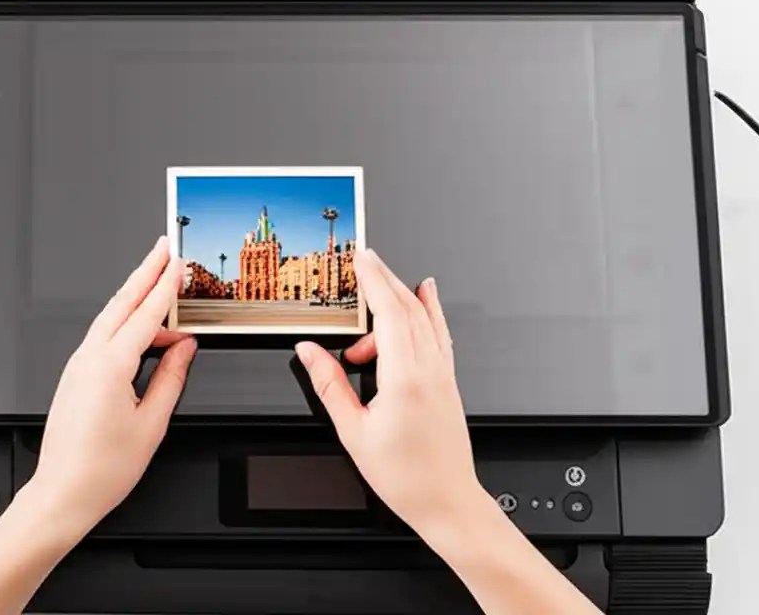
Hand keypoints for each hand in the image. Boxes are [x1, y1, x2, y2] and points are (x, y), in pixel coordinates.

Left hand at [28, 236, 196, 530]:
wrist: (62, 492)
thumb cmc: (102, 469)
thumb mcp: (152, 424)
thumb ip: (171, 379)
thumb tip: (184, 350)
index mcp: (110, 366)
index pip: (144, 315)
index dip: (164, 287)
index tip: (178, 264)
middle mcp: (88, 359)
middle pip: (121, 303)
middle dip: (144, 272)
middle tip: (162, 249)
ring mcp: (77, 366)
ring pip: (109, 318)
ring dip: (133, 294)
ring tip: (155, 279)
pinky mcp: (74, 376)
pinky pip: (101, 337)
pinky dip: (123, 323)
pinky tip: (140, 328)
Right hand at [295, 249, 483, 538]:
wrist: (446, 500)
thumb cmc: (404, 476)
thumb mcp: (353, 431)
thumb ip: (329, 385)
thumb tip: (310, 352)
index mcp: (405, 378)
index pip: (389, 313)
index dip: (374, 281)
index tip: (362, 259)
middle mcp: (430, 370)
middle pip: (408, 308)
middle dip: (385, 278)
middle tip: (365, 259)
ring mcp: (443, 375)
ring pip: (425, 319)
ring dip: (403, 294)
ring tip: (381, 283)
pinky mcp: (448, 382)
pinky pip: (440, 335)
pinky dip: (432, 311)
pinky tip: (428, 298)